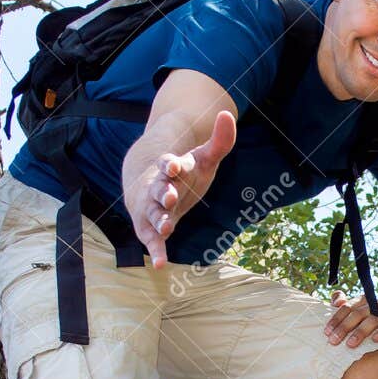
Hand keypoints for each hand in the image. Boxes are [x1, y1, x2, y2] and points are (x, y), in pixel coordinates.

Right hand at [126, 110, 235, 266]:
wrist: (150, 185)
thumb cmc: (183, 173)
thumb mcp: (203, 157)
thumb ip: (219, 141)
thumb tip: (228, 114)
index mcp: (169, 168)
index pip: (169, 164)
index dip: (171, 165)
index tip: (174, 165)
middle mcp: (157, 187)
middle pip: (158, 189)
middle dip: (163, 193)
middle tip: (169, 196)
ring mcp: (152, 208)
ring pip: (153, 214)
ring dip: (159, 220)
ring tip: (167, 228)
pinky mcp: (150, 228)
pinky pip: (152, 240)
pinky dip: (156, 252)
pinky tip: (159, 265)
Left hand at [325, 291, 377, 347]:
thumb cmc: (366, 323)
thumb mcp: (354, 314)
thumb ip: (343, 306)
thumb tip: (336, 301)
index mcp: (363, 300)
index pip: (347, 307)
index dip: (336, 319)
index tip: (327, 332)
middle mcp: (375, 305)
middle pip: (357, 314)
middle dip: (344, 328)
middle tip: (334, 341)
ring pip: (372, 321)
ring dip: (360, 332)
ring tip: (350, 344)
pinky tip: (374, 339)